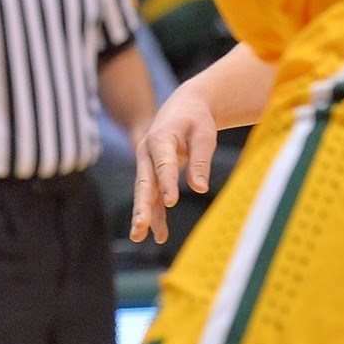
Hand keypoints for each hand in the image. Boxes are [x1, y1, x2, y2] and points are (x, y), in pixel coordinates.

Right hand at [130, 87, 217, 243]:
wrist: (183, 107)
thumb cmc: (196, 119)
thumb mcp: (204, 134)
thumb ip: (201, 160)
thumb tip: (199, 188)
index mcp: (160, 138)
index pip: (163, 164)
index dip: (166, 182)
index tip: (170, 202)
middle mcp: (147, 152)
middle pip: (144, 182)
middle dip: (142, 205)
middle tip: (141, 225)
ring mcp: (147, 164)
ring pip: (144, 192)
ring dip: (143, 214)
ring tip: (139, 236)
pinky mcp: (153, 174)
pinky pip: (152, 196)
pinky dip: (155, 214)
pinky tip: (159, 235)